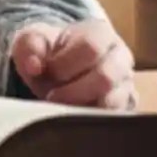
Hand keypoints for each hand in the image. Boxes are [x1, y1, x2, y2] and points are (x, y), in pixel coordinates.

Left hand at [9, 19, 136, 110]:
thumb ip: (30, 47)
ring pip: (114, 102)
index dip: (65, 64)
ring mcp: (126, 83)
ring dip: (83, 109)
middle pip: (106, 77)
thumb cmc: (48, 50)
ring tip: (62, 107)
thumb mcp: (32, 41)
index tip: (47, 72)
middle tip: (52, 97)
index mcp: (100, 33)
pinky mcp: (125, 107)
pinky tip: (74, 116)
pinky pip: (115, 119)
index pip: (91, 48)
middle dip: (73, 91)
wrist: (57, 65)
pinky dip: (92, 122)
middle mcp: (120, 57)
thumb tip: (33, 65)